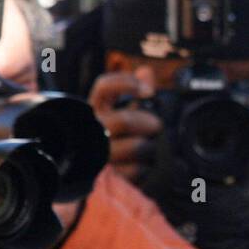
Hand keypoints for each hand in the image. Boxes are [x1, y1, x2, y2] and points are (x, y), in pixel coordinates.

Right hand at [88, 69, 161, 183]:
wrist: (93, 178)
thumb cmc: (111, 140)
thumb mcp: (120, 113)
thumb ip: (133, 92)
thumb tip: (146, 71)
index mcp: (95, 109)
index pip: (104, 87)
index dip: (126, 83)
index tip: (149, 90)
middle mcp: (92, 130)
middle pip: (125, 120)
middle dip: (148, 124)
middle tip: (155, 127)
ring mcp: (98, 154)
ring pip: (135, 147)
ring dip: (149, 149)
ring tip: (147, 150)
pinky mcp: (108, 176)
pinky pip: (137, 170)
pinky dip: (145, 169)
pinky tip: (141, 167)